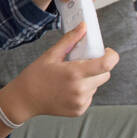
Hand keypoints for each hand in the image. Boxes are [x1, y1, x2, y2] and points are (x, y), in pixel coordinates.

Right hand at [0, 23, 118, 117]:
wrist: (24, 99)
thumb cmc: (36, 75)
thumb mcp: (51, 55)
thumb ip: (70, 40)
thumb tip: (84, 27)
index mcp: (74, 73)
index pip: (106, 64)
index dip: (111, 56)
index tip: (106, 52)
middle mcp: (80, 90)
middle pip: (105, 75)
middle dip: (99, 67)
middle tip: (83, 64)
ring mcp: (80, 102)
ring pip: (96, 86)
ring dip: (90, 79)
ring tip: (70, 78)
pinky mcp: (79, 110)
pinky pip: (89, 96)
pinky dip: (84, 90)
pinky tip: (68, 88)